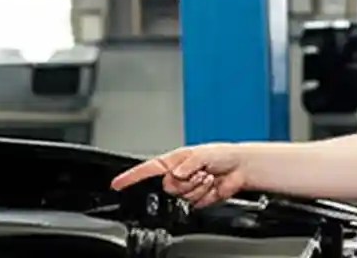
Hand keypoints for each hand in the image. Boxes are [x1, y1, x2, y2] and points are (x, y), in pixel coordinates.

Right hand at [110, 143, 247, 208]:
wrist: (239, 168)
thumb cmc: (222, 154)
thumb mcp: (202, 153)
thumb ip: (187, 164)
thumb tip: (175, 173)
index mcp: (174, 161)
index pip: (147, 170)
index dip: (131, 177)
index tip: (117, 183)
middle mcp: (177, 175)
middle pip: (166, 187)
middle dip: (184, 181)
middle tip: (198, 172)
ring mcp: (186, 189)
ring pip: (180, 196)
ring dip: (196, 187)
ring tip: (207, 176)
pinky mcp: (195, 200)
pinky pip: (192, 204)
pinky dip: (203, 195)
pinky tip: (211, 186)